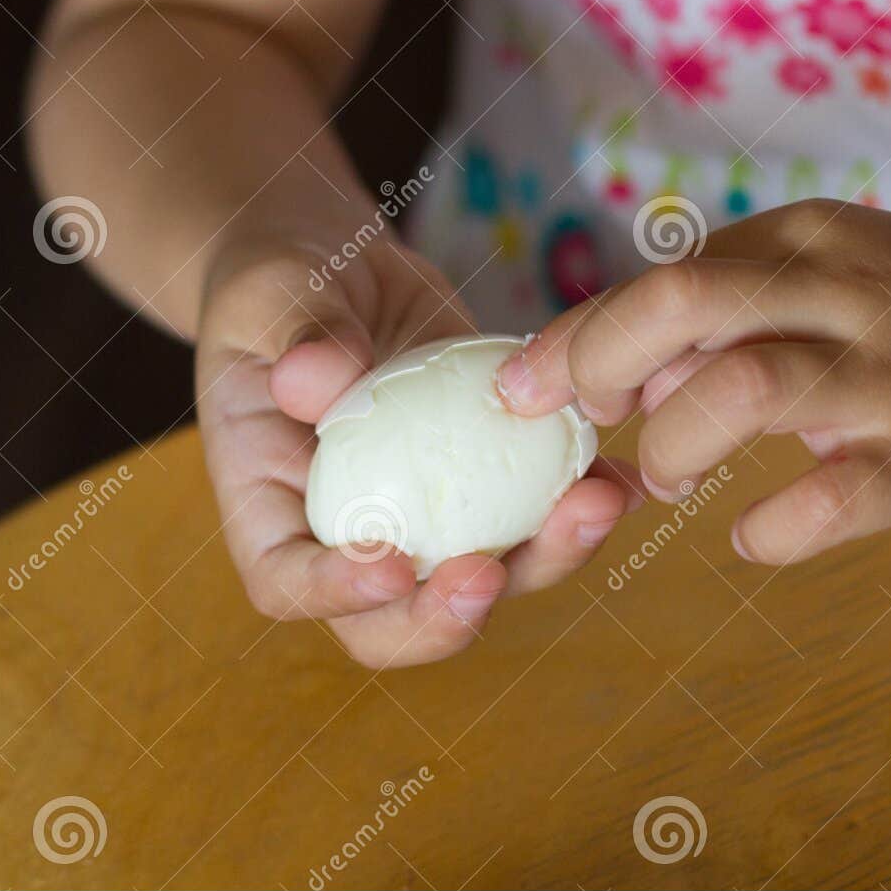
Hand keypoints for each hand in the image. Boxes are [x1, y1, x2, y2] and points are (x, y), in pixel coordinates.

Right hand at [196, 227, 640, 666]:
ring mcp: (424, 520)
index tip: (391, 565)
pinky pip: (533, 516)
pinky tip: (621, 475)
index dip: (336, 595)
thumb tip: (313, 381)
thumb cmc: (280, 284)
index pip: (286, 583)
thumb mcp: (273, 296)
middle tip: (493, 572)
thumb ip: (298, 336)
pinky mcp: (485, 488)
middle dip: (446, 616)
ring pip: (484, 578)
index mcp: (269, 507)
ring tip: (594, 502)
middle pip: (391, 621)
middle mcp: (347, 535)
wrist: (340, 270)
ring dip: (545, 556)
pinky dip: (580, 504)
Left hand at [496, 200, 890, 564]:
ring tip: (666, 477)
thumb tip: (617, 371)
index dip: (579, 337)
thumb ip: (727, 311)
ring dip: (676, 442)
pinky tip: (753, 535)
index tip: (527, 389)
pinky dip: (767, 527)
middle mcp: (847, 292)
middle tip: (580, 426)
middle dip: (599, 364)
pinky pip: (828, 500)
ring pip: (744, 387)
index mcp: (807, 239)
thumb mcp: (830, 274)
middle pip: (685, 301)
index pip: (662, 277)